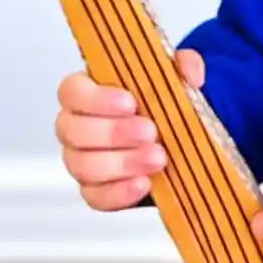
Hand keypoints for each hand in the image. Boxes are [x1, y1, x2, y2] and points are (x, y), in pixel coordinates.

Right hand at [55, 48, 204, 210]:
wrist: (175, 142)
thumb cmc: (159, 105)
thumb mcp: (173, 78)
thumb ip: (182, 66)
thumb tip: (191, 70)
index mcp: (87, 94)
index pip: (71, 91)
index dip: (96, 98)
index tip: (129, 102)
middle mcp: (77, 128)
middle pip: (73, 130)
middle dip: (113, 132)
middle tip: (150, 131)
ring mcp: (82, 161)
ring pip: (83, 165)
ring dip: (121, 163)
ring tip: (157, 158)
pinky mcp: (96, 190)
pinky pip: (96, 196)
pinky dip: (119, 193)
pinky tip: (143, 184)